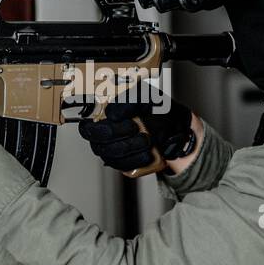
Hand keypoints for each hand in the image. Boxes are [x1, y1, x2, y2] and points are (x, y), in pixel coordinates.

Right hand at [77, 94, 197, 172]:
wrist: (177, 130)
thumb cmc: (159, 112)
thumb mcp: (146, 96)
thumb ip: (127, 100)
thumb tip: (111, 112)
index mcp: (105, 116)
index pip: (87, 128)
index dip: (100, 128)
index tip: (122, 122)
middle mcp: (106, 134)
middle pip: (98, 143)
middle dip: (119, 136)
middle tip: (137, 130)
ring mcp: (113, 150)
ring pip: (110, 156)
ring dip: (130, 148)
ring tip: (147, 141)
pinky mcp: (124, 163)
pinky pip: (122, 167)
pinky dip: (136, 161)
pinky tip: (147, 154)